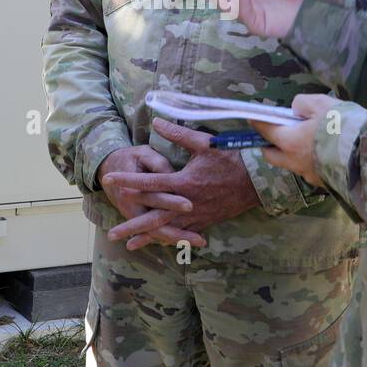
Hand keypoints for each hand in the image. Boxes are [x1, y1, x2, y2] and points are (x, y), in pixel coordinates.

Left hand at [101, 118, 259, 249]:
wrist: (257, 181)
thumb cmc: (231, 159)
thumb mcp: (204, 143)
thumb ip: (178, 134)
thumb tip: (156, 122)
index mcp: (183, 182)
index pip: (149, 181)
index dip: (127, 180)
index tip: (109, 180)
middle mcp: (186, 202)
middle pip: (153, 216)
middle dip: (132, 225)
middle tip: (112, 233)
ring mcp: (196, 215)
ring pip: (167, 229)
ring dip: (147, 237)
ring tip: (129, 244)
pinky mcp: (205, 221)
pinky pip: (183, 233)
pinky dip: (169, 238)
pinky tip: (158, 243)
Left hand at [253, 93, 338, 188]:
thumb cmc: (344, 127)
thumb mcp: (323, 104)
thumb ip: (303, 104)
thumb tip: (295, 109)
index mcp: (291, 142)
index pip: (267, 132)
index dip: (259, 123)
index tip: (253, 118)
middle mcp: (296, 163)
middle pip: (273, 156)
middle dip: (269, 145)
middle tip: (274, 134)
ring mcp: (310, 176)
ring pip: (292, 165)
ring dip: (292, 154)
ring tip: (304, 142)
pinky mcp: (326, 183)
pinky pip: (311, 171)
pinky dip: (310, 161)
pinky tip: (322, 154)